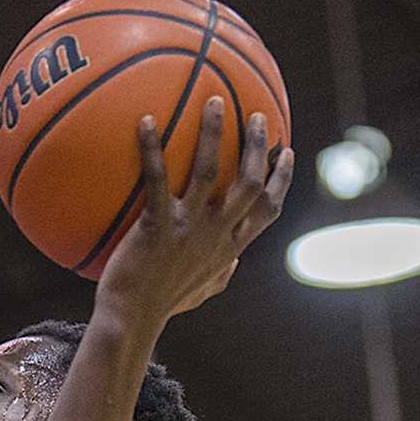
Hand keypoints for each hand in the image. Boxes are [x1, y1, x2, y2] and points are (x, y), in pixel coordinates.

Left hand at [95, 97, 293, 326]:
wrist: (132, 319)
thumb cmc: (162, 304)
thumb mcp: (202, 291)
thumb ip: (222, 272)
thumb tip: (236, 260)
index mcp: (229, 247)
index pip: (267, 209)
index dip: (280, 179)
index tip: (287, 153)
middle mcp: (216, 234)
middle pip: (249, 183)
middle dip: (258, 147)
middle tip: (257, 116)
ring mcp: (188, 229)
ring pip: (210, 172)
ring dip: (214, 134)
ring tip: (214, 101)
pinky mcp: (157, 226)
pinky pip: (157, 178)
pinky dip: (152, 148)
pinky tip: (145, 120)